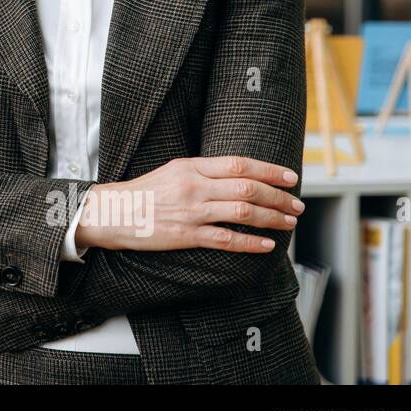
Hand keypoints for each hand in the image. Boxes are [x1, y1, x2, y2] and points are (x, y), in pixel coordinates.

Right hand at [75, 156, 303, 253]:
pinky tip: (266, 245)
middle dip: (279, 197)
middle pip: (248, 189)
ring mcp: (191, 212)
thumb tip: (238, 175)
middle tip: (297, 204)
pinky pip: (226, 240)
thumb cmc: (143, 192)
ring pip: (243, 213)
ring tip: (288, 222)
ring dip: (272, 218)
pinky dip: (250, 243)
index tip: (290, 178)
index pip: (239, 165)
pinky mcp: (186, 235)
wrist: (113, 212)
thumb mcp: (172, 170)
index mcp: (191, 167)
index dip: (270, 171)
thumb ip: (203, 171)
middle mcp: (194, 187)